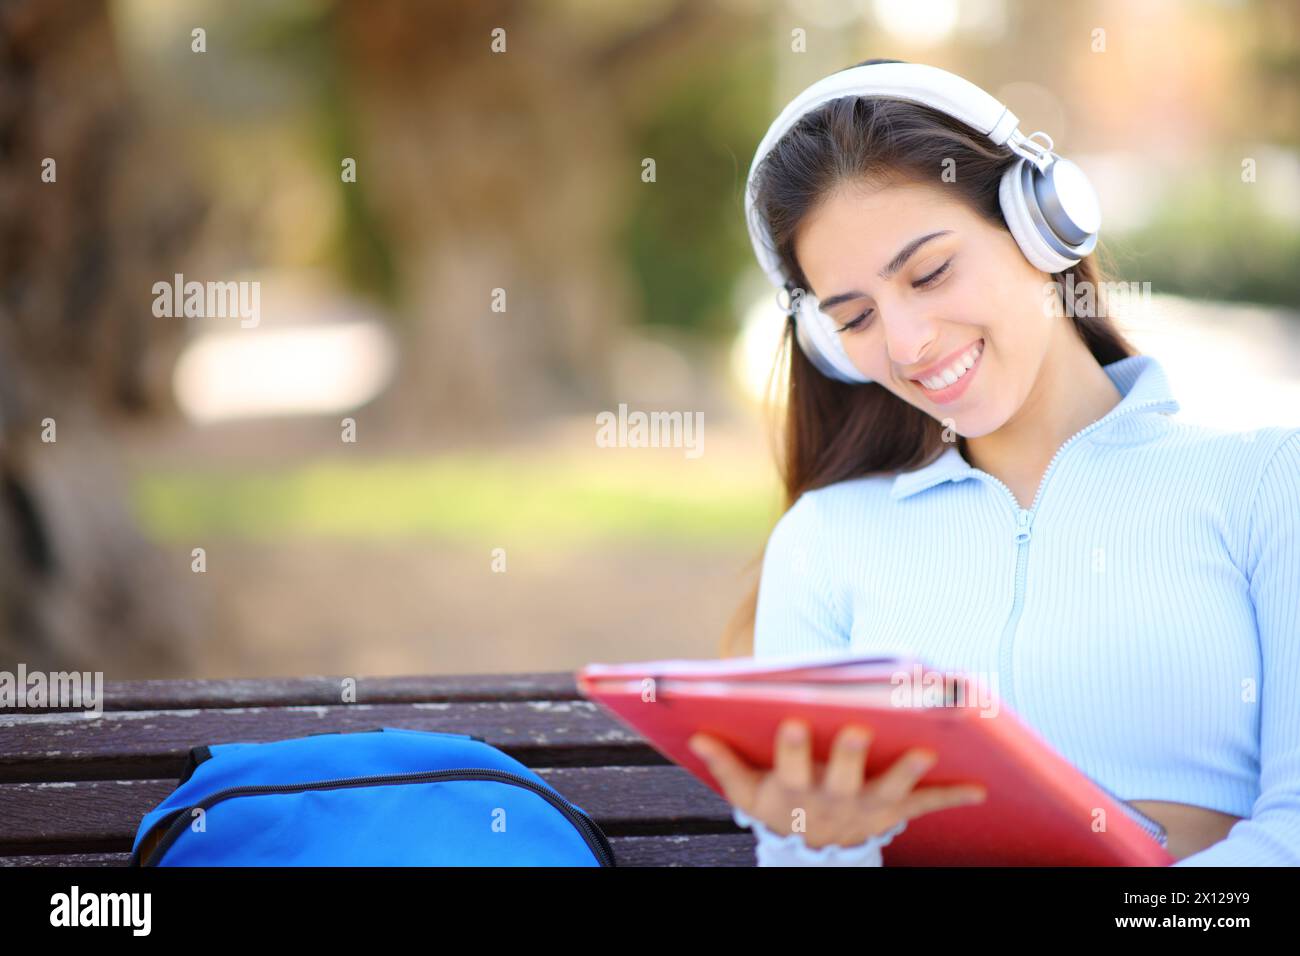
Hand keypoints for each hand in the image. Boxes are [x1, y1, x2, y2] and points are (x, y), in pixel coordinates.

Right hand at [688, 718, 986, 848]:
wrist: (812, 852)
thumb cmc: (780, 805)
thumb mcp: (748, 792)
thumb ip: (725, 764)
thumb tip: (696, 734)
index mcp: (793, 791)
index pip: (789, 767)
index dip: (791, 748)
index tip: (792, 720)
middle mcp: (832, 800)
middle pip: (841, 779)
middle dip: (848, 756)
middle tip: (857, 729)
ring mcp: (866, 808)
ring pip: (889, 792)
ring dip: (907, 773)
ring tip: (927, 751)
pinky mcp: (893, 812)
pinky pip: (925, 806)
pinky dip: (952, 796)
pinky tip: (980, 787)